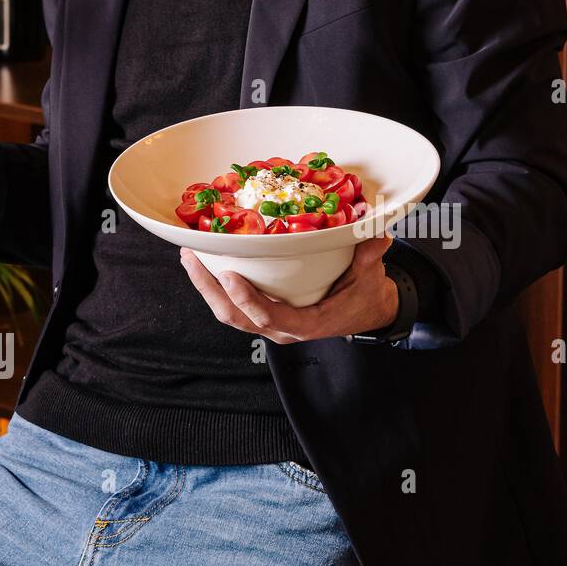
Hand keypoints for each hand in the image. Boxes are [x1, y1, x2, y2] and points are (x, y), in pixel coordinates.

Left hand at [180, 236, 399, 343]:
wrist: (366, 309)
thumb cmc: (365, 292)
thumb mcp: (370, 275)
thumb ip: (370, 257)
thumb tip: (376, 236)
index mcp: (307, 324)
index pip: (271, 318)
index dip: (247, 300)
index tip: (228, 275)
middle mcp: (282, 330)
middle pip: (236, 317)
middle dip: (209, 289)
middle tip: (192, 258)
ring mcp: (270, 325)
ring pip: (229, 314)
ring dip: (205, 287)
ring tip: (189, 258)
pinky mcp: (262, 316)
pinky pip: (233, 307)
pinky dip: (215, 288)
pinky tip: (203, 265)